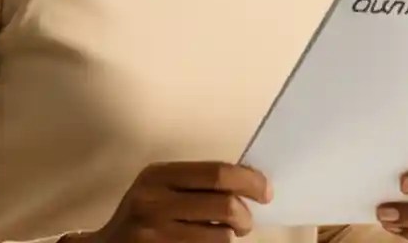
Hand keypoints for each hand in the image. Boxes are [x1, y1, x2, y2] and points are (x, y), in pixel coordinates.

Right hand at [83, 161, 271, 242]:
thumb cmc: (141, 215)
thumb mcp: (158, 187)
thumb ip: (194, 181)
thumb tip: (247, 180)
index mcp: (158, 176)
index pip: (217, 173)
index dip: (249, 181)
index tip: (265, 190)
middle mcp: (154, 202)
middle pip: (225, 205)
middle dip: (245, 215)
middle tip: (246, 221)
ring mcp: (156, 235)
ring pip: (221, 236)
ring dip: (230, 237)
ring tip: (223, 234)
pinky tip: (208, 242)